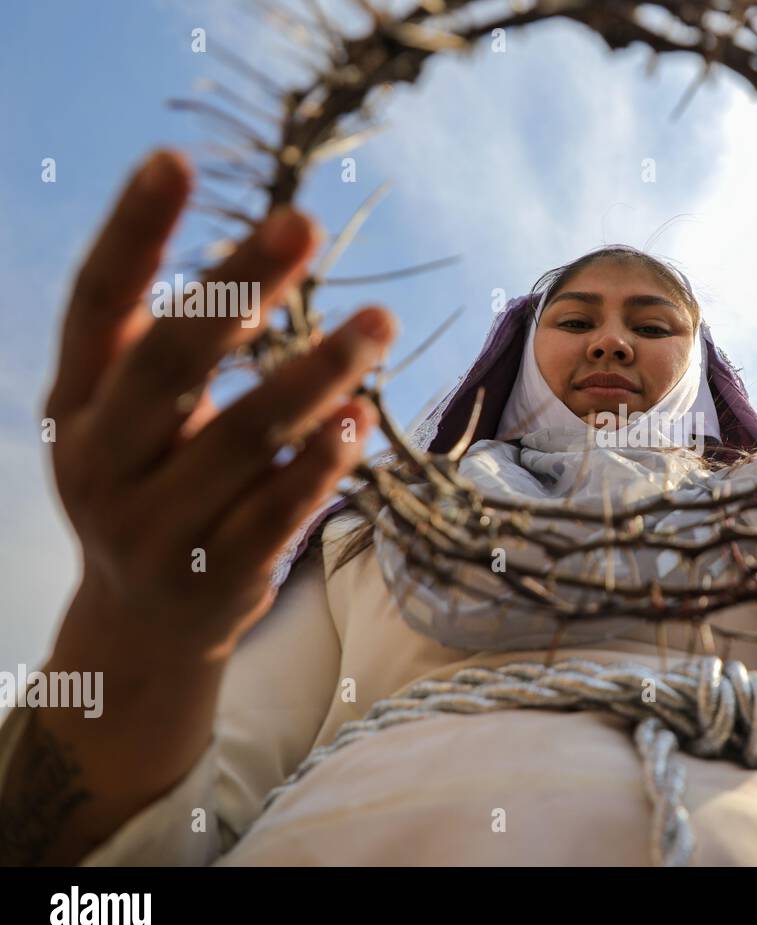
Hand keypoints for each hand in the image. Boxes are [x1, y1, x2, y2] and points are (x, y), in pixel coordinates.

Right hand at [44, 150, 396, 661]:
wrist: (142, 626)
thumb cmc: (154, 487)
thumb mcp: (135, 420)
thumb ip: (177, 350)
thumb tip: (260, 267)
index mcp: (74, 404)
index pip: (95, 306)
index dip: (130, 234)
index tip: (172, 160)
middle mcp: (97, 461)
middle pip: (167, 363)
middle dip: (235, 286)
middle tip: (301, 221)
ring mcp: (151, 529)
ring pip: (241, 438)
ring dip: (315, 373)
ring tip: (377, 323)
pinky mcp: (213, 578)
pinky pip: (276, 515)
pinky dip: (320, 464)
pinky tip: (359, 418)